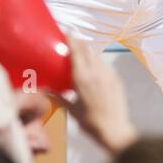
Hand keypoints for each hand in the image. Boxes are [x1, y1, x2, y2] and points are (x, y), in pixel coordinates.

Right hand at [47, 39, 135, 153]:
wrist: (115, 130)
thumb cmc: (89, 122)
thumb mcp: (72, 110)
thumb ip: (59, 97)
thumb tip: (45, 90)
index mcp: (82, 78)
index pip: (77, 52)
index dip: (71, 39)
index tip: (65, 32)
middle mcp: (96, 72)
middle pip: (87, 50)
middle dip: (79, 43)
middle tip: (70, 41)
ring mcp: (109, 74)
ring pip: (97, 56)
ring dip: (88, 52)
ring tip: (81, 55)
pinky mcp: (117, 78)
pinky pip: (105, 65)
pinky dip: (97, 63)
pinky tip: (93, 69)